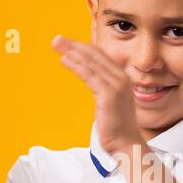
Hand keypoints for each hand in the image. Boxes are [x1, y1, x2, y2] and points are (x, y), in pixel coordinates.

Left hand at [50, 34, 144, 155]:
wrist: (126, 143)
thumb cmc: (116, 126)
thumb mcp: (109, 101)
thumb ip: (101, 88)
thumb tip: (89, 80)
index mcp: (121, 77)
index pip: (100, 56)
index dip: (82, 47)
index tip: (67, 43)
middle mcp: (121, 77)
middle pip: (94, 54)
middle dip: (74, 45)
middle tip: (57, 38)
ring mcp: (116, 85)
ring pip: (90, 62)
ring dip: (71, 51)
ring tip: (56, 44)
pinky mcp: (109, 94)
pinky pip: (89, 75)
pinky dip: (76, 65)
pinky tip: (64, 60)